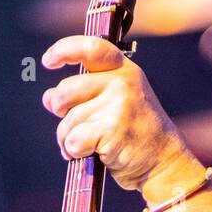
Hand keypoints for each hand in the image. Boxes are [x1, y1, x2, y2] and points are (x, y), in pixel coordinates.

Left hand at [40, 35, 202, 196]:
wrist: (163, 162)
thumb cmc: (136, 134)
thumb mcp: (117, 103)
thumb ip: (85, 95)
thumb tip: (48, 97)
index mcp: (123, 70)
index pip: (90, 48)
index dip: (63, 50)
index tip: (48, 60)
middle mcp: (121, 82)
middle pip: (66, 90)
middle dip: (59, 110)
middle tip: (70, 123)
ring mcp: (118, 105)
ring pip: (68, 120)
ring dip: (67, 138)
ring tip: (86, 145)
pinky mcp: (112, 130)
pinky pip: (73, 139)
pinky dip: (73, 151)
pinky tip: (87, 154)